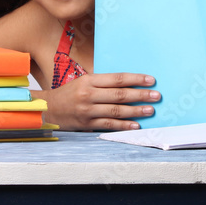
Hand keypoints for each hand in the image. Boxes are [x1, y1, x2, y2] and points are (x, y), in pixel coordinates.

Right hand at [42, 73, 158, 131]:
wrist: (48, 109)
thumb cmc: (70, 93)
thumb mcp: (84, 82)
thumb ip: (103, 83)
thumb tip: (130, 83)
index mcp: (89, 80)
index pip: (117, 79)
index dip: (136, 79)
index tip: (151, 80)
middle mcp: (89, 95)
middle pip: (119, 94)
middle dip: (140, 95)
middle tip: (156, 96)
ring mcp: (88, 110)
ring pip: (116, 111)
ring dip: (135, 111)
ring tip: (150, 110)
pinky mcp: (87, 124)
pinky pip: (109, 125)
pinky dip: (123, 125)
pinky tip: (136, 125)